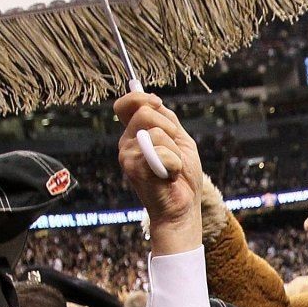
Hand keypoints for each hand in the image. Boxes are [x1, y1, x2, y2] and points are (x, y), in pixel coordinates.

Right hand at [115, 92, 201, 254]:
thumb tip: (153, 99)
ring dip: (175, 150)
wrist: (183, 208)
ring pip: (157, 132)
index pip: (124, 106)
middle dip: (170, 127)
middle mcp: (126, 144)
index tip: (157, 103)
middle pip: (145, 112)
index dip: (139, 98)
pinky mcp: (134, 169)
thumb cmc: (182, 177)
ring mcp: (127, 156)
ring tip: (173, 168)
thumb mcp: (179, 141)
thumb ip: (167, 120)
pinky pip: (162, 152)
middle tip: (176, 150)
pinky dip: (175, 164)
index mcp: (135, 135)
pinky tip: (170, 177)